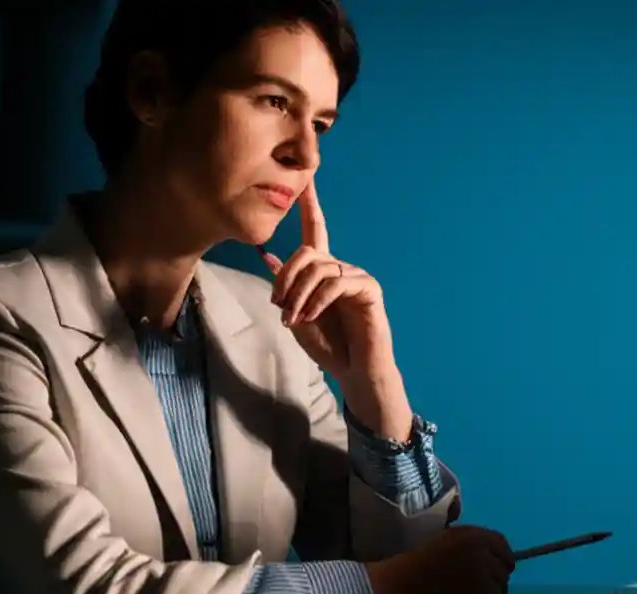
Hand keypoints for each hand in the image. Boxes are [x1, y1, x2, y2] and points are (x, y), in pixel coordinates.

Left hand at [258, 180, 393, 384]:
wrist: (353, 371)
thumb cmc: (328, 346)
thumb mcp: (296, 314)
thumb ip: (286, 287)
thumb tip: (268, 256)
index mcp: (323, 270)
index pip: (316, 229)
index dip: (310, 203)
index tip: (306, 178)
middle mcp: (340, 267)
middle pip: (307, 251)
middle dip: (287, 279)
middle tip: (281, 307)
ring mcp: (356, 276)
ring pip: (319, 268)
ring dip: (299, 295)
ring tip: (294, 319)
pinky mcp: (368, 289)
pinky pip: (336, 283)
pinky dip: (317, 300)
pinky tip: (310, 317)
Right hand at [365, 526, 516, 593]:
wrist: (395, 589)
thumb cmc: (414, 562)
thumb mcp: (444, 539)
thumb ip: (470, 543)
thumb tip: (492, 554)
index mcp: (472, 536)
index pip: (502, 544)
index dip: (502, 556)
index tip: (498, 565)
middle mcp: (482, 556)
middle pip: (504, 569)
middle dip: (494, 577)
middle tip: (478, 584)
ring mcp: (482, 582)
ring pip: (500, 590)